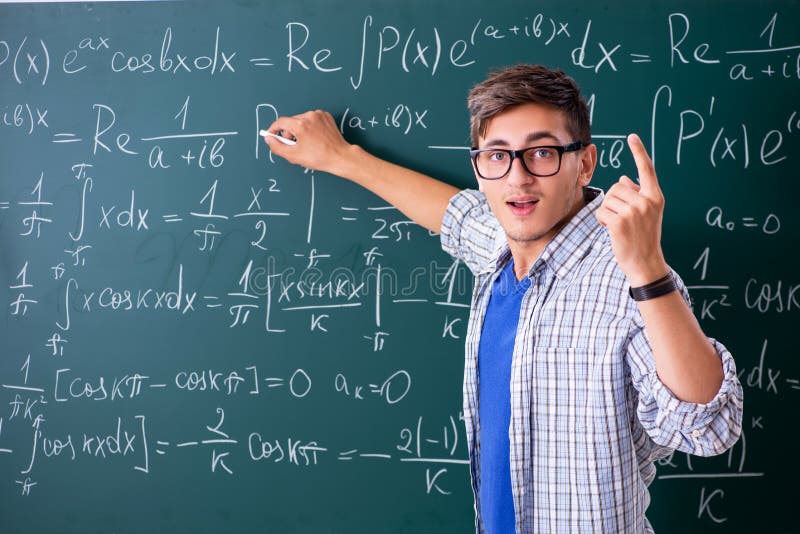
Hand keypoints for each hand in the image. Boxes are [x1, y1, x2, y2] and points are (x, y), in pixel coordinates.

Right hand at [263, 110, 352, 174]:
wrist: (340, 157)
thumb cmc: (320, 157)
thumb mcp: (294, 156)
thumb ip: (277, 147)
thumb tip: (269, 139)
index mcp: (300, 125)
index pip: (280, 122)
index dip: (273, 129)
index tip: (271, 135)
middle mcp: (309, 116)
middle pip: (291, 121)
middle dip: (288, 133)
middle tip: (292, 145)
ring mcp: (319, 115)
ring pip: (301, 120)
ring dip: (299, 130)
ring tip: (305, 143)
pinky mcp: (326, 116)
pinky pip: (311, 119)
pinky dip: (309, 127)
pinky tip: (314, 137)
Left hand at [595, 133, 668, 286]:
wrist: (645, 262)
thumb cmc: (644, 237)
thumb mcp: (646, 213)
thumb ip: (636, 194)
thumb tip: (623, 178)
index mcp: (655, 197)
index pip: (647, 170)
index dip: (639, 152)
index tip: (632, 136)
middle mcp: (647, 202)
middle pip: (616, 187)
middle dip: (613, 200)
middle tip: (621, 218)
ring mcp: (634, 212)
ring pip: (607, 199)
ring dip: (606, 211)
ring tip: (617, 225)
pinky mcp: (620, 222)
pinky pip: (601, 211)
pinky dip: (601, 220)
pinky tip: (610, 229)